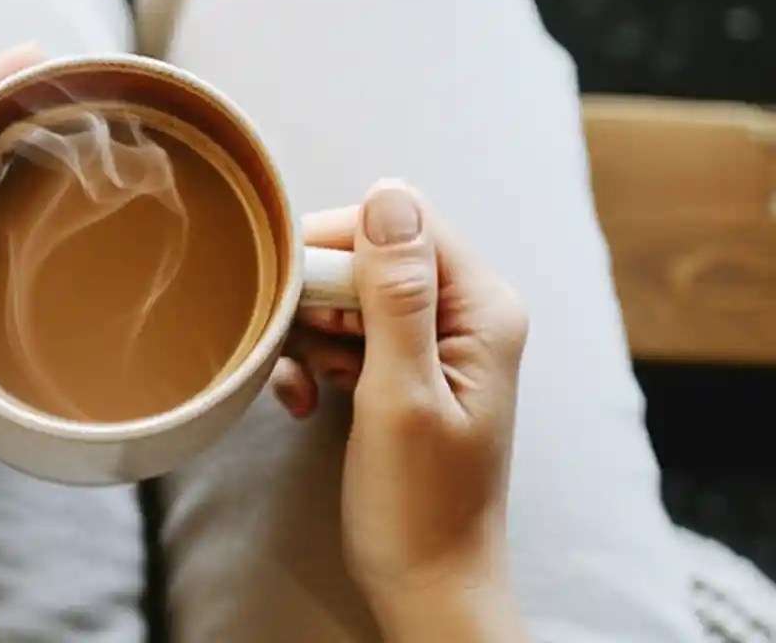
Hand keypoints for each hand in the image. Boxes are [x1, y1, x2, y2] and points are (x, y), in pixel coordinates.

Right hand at [273, 180, 528, 639]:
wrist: (427, 582)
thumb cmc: (421, 504)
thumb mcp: (401, 395)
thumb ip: (396, 295)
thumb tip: (389, 195)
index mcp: (482, 309)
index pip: (401, 225)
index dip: (338, 250)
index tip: (294, 298)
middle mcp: (465, 315)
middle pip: (370, 259)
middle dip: (319, 302)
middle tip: (303, 357)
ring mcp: (434, 344)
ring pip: (348, 297)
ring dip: (310, 338)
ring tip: (303, 390)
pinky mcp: (404, 370)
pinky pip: (346, 336)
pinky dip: (315, 363)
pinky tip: (305, 402)